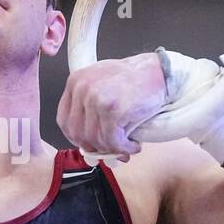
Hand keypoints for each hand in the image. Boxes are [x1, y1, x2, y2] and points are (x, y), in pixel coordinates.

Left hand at [57, 51, 209, 159]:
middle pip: (79, 133)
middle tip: (111, 151)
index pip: (64, 120)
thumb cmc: (133, 80)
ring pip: (96, 139)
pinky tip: (134, 146)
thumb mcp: (102, 85)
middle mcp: (82, 89)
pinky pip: (112, 141)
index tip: (88, 144)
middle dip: (96, 147)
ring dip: (113, 149)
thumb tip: (87, 145)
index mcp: (75, 81)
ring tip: (127, 147)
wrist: (159, 72)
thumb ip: (89, 109)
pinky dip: (124, 148)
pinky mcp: (112, 110)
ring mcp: (96, 99)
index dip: (76, 138)